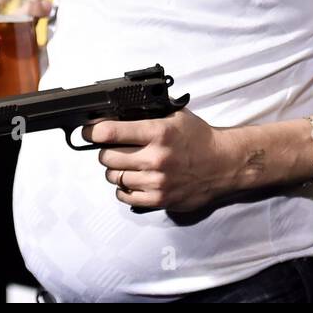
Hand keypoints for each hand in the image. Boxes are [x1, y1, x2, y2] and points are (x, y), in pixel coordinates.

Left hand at [89, 109, 237, 211]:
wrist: (224, 164)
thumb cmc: (200, 138)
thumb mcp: (176, 116)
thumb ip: (149, 114)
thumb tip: (117, 113)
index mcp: (159, 132)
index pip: (111, 132)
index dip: (93, 131)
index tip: (88, 132)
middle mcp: (156, 157)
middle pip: (107, 156)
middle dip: (105, 151)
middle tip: (112, 148)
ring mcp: (157, 181)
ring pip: (114, 177)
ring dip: (115, 170)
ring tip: (126, 164)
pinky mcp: (159, 199)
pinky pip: (124, 196)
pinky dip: (123, 188)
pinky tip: (133, 180)